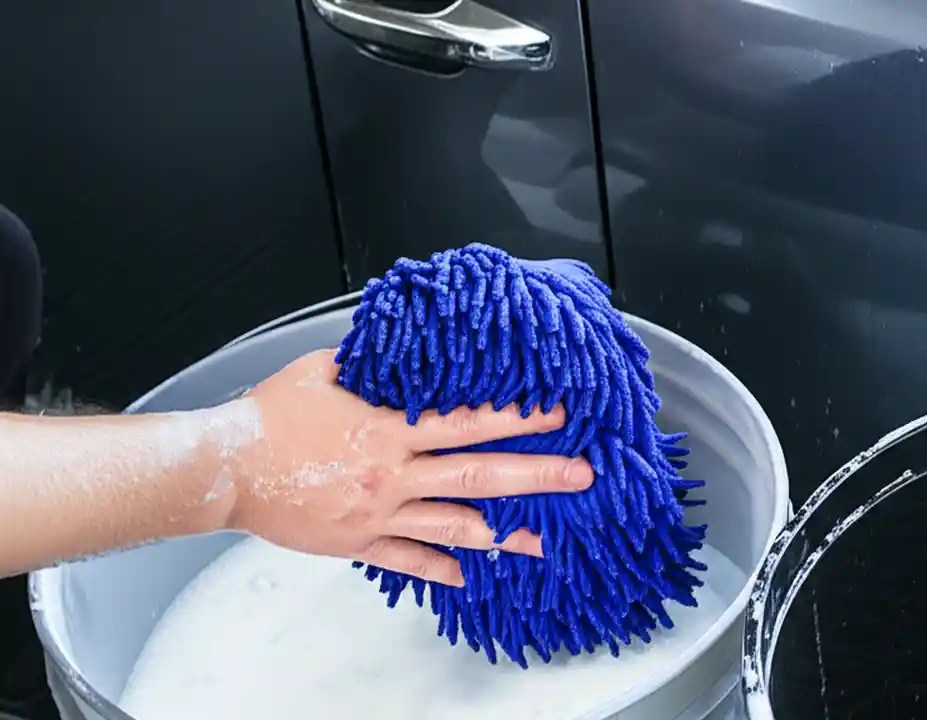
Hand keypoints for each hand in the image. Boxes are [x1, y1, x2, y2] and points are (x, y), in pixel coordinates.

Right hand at [223, 349, 592, 586]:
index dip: (516, 418)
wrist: (225, 470)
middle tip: (580, 475)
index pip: (467, 422)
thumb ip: (373, 363)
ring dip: (503, 533)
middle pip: (478, 474)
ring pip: (454, 525)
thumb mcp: (325, 370)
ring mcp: (378, 513)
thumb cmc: (269, 417)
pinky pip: (409, 558)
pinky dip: (441, 568)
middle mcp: (392, 474)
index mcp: (388, 428)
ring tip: (544, 540)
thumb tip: (406, 343)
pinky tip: (471, 575)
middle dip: (535, 475)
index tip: (556, 414)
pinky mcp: (359, 541)